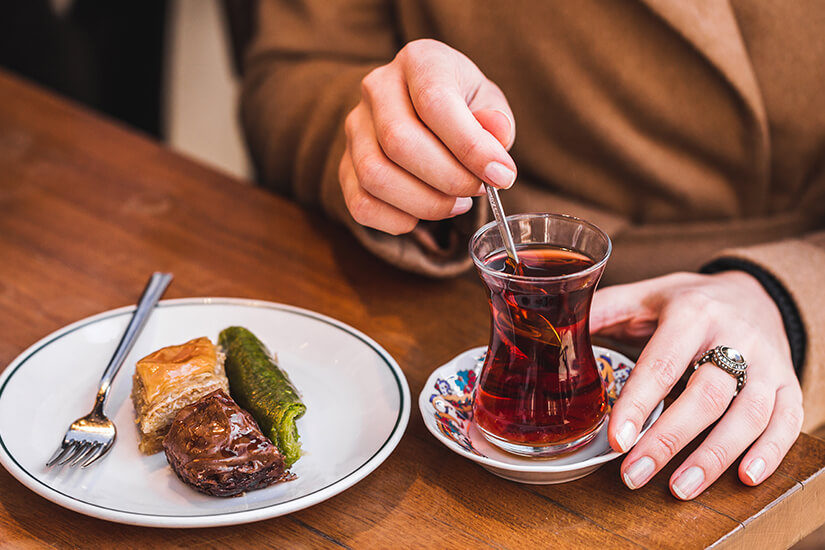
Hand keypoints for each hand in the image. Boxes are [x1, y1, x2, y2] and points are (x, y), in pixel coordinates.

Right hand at [339, 39, 516, 234]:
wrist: (420, 110)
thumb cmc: (461, 106)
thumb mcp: (487, 102)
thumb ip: (495, 121)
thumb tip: (497, 135)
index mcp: (418, 61)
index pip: (435, 103)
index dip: (471, 147)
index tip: (501, 176)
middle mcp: (377, 88)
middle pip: (399, 142)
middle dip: (448, 179)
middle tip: (477, 191)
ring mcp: (355, 128)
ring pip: (376, 176)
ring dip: (425, 203)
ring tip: (456, 203)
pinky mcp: (345, 166)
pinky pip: (361, 205)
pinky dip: (398, 220)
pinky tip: (423, 213)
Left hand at [591, 271, 802, 499]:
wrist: (752, 293)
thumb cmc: (688, 302)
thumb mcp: (645, 296)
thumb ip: (603, 312)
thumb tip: (553, 333)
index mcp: (692, 313)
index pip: (663, 363)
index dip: (640, 403)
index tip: (617, 439)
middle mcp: (736, 335)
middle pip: (707, 395)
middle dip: (669, 440)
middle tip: (635, 474)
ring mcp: (769, 362)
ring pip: (750, 414)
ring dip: (714, 456)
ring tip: (680, 487)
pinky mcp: (789, 383)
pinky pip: (788, 421)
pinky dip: (770, 453)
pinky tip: (743, 477)